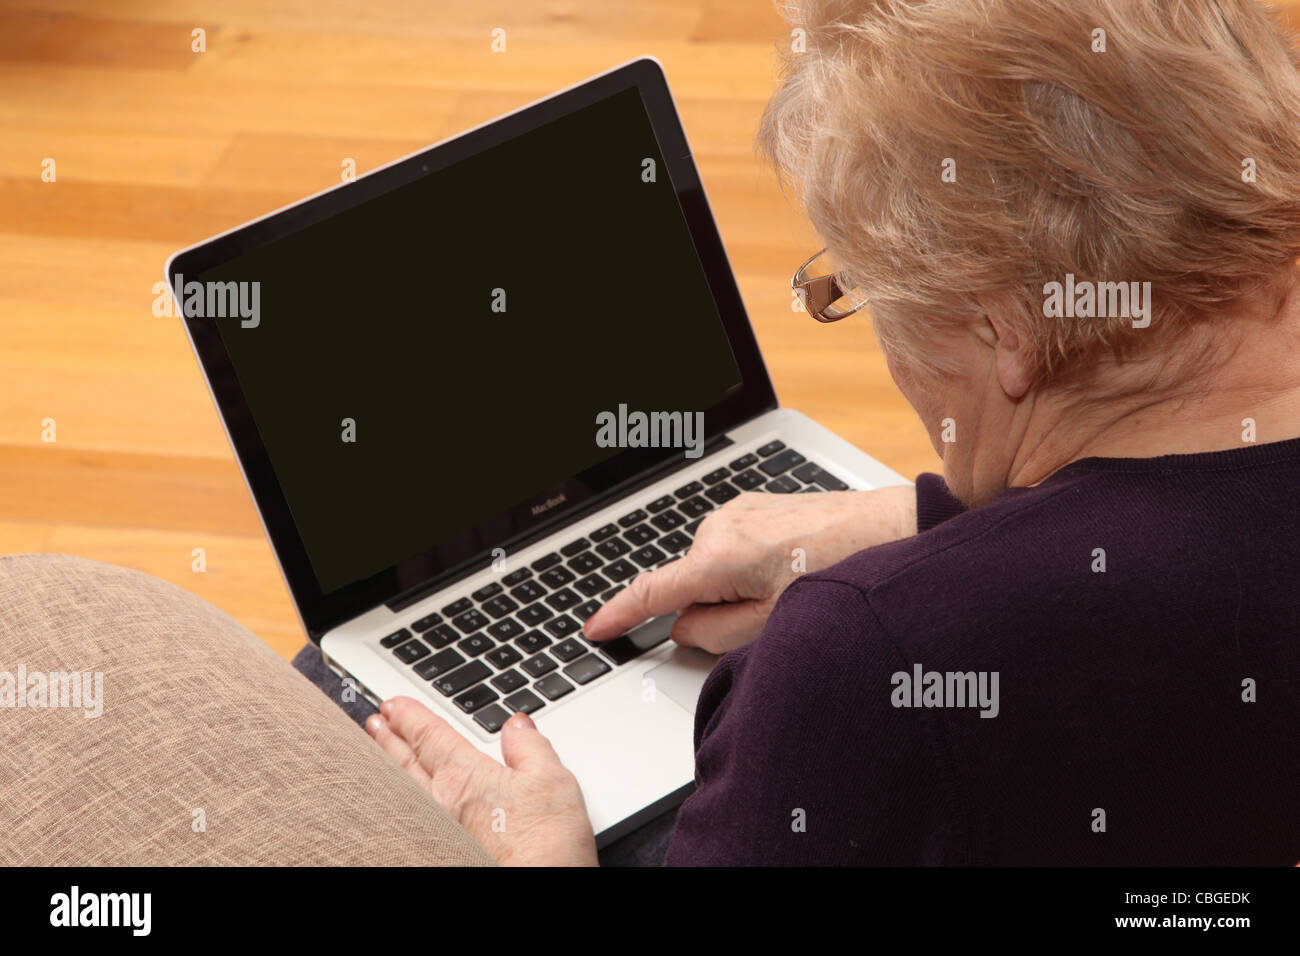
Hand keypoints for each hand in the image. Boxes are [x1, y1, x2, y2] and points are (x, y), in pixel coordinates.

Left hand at [366, 697, 597, 865]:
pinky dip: (396, 803)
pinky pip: (408, 819)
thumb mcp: (550, 779)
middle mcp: (443, 803)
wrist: (537, 884)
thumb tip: (518, 726)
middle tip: (374, 721)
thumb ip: (530, 747)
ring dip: (386, 768)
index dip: (409, 716)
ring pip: (402, 791)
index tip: (394, 705)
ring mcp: (438, 831)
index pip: (429, 736)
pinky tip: (396, 804)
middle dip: (389, 739)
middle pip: (406, 762)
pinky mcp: (441, 853)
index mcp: (466, 776)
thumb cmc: (545, 840)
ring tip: (373, 753)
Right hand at [583, 484, 915, 653]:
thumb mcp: (774, 625)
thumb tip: (682, 629)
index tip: (594, 630)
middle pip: (690, 586)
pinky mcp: (757, 506)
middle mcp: (720, 525)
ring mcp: (739, 510)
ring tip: (793, 590)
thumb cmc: (845, 574)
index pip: (652, 592)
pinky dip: (749, 570)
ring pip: (714, 569)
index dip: (619, 615)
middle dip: (712, 610)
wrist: (897, 529)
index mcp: (719, 556)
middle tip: (767, 619)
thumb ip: (715, 634)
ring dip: (736, 588)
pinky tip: (793, 570)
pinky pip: (734, 550)